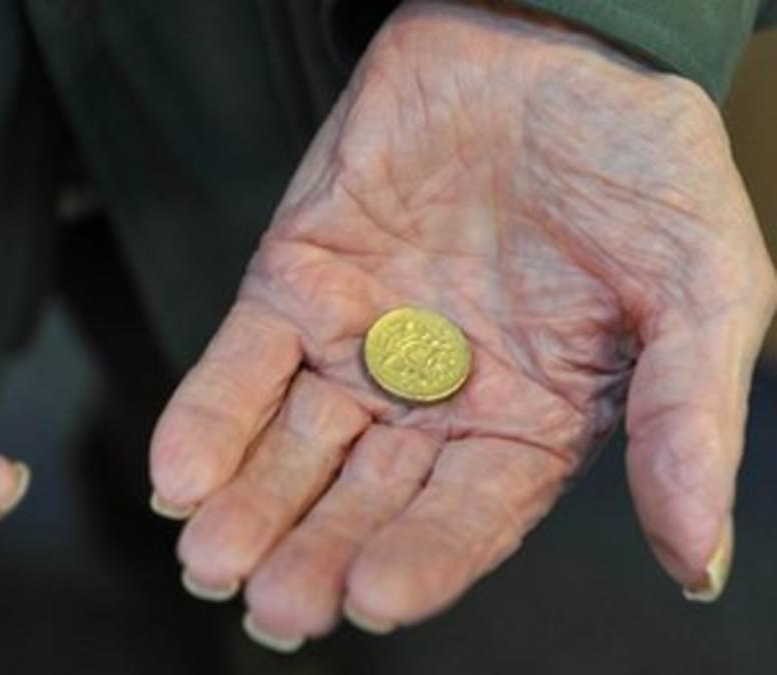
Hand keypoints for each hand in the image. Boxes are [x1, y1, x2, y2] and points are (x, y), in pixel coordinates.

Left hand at [149, 0, 776, 650]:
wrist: (547, 36)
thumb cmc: (642, 159)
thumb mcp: (702, 287)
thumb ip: (690, 421)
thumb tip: (699, 562)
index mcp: (529, 419)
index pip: (468, 514)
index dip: (423, 559)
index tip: (374, 598)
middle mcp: (435, 397)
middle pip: (365, 497)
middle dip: (314, 551)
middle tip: (274, 608)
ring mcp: (356, 342)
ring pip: (292, 445)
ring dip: (249, 504)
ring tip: (211, 558)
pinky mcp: (294, 282)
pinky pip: (241, 361)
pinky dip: (209, 415)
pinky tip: (178, 473)